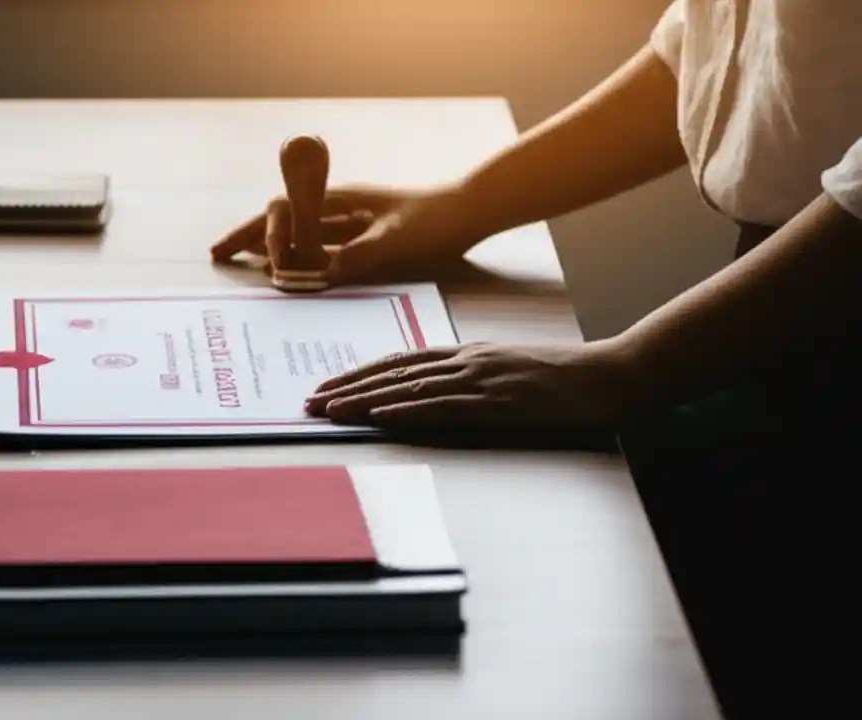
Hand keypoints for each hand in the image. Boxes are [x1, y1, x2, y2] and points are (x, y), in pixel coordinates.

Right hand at [210, 183, 486, 285]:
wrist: (467, 215)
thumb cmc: (434, 219)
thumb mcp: (396, 239)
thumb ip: (359, 255)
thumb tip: (320, 274)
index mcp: (337, 201)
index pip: (282, 209)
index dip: (259, 230)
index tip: (256, 258)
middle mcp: (335, 210)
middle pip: (279, 219)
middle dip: (248, 235)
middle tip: (219, 255)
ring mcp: (345, 227)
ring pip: (294, 235)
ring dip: (268, 248)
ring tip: (241, 264)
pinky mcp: (358, 243)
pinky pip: (317, 252)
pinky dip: (296, 262)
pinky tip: (285, 276)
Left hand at [303, 341, 637, 429]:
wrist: (609, 376)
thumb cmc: (561, 376)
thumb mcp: (507, 368)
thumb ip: (470, 376)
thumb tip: (433, 391)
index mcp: (466, 351)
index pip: (399, 359)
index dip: (359, 372)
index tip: (327, 384)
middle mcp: (466, 360)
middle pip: (393, 371)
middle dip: (347, 386)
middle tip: (309, 400)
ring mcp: (481, 379)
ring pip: (408, 388)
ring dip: (364, 399)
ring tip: (329, 410)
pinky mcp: (498, 402)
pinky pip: (442, 407)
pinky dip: (406, 410)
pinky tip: (379, 415)